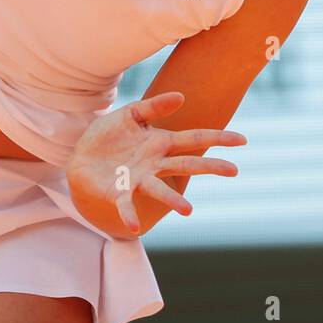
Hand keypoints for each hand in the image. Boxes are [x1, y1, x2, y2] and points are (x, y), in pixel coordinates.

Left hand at [65, 91, 246, 237]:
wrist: (80, 156)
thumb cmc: (108, 136)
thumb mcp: (130, 114)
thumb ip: (153, 107)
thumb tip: (181, 96)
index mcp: (160, 143)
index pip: (194, 139)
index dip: (217, 139)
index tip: (242, 140)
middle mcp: (154, 164)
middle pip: (186, 165)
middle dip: (209, 167)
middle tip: (233, 170)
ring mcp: (137, 180)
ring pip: (159, 189)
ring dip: (173, 200)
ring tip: (188, 210)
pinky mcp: (118, 192)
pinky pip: (125, 205)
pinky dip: (130, 215)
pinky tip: (134, 226)